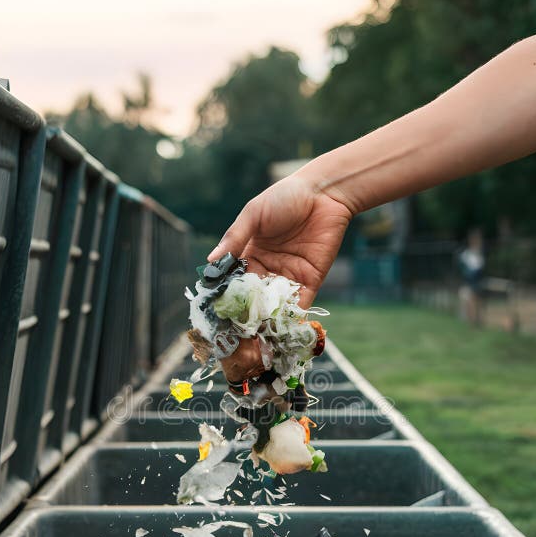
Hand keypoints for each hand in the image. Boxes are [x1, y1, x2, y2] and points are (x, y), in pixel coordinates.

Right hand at [209, 173, 352, 382]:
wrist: (325, 193)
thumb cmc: (285, 196)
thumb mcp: (254, 214)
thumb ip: (235, 238)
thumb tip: (209, 263)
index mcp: (248, 254)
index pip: (233, 282)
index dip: (225, 298)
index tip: (216, 316)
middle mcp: (266, 270)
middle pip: (252, 299)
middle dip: (244, 318)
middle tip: (233, 338)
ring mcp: (287, 278)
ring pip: (273, 306)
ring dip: (265, 323)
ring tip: (254, 343)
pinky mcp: (309, 282)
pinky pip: (297, 306)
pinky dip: (289, 320)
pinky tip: (280, 333)